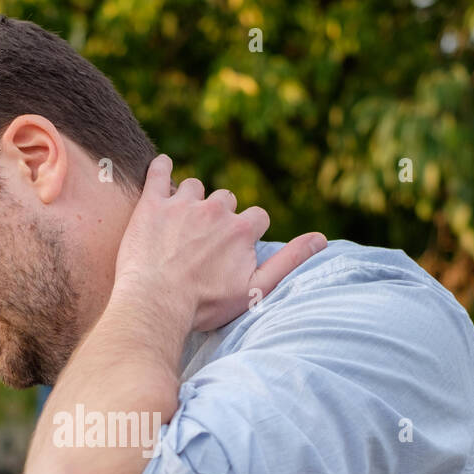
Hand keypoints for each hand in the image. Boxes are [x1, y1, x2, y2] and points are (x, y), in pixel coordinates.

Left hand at [113, 154, 326, 332]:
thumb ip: (289, 261)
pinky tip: (162, 171)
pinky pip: (159, 170)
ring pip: (194, 187)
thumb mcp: (255, 290)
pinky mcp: (152, 204)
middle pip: (226, 199)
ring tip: (180, 223)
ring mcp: (182, 204)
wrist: (156, 304)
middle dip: (219, 215)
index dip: (248, 232)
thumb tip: (322, 239)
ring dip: (191, 200)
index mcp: (242, 229)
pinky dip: (162, 167)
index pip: (257, 217)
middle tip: (203, 241)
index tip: (234, 249)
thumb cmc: (205, 305)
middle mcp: (216, 210)